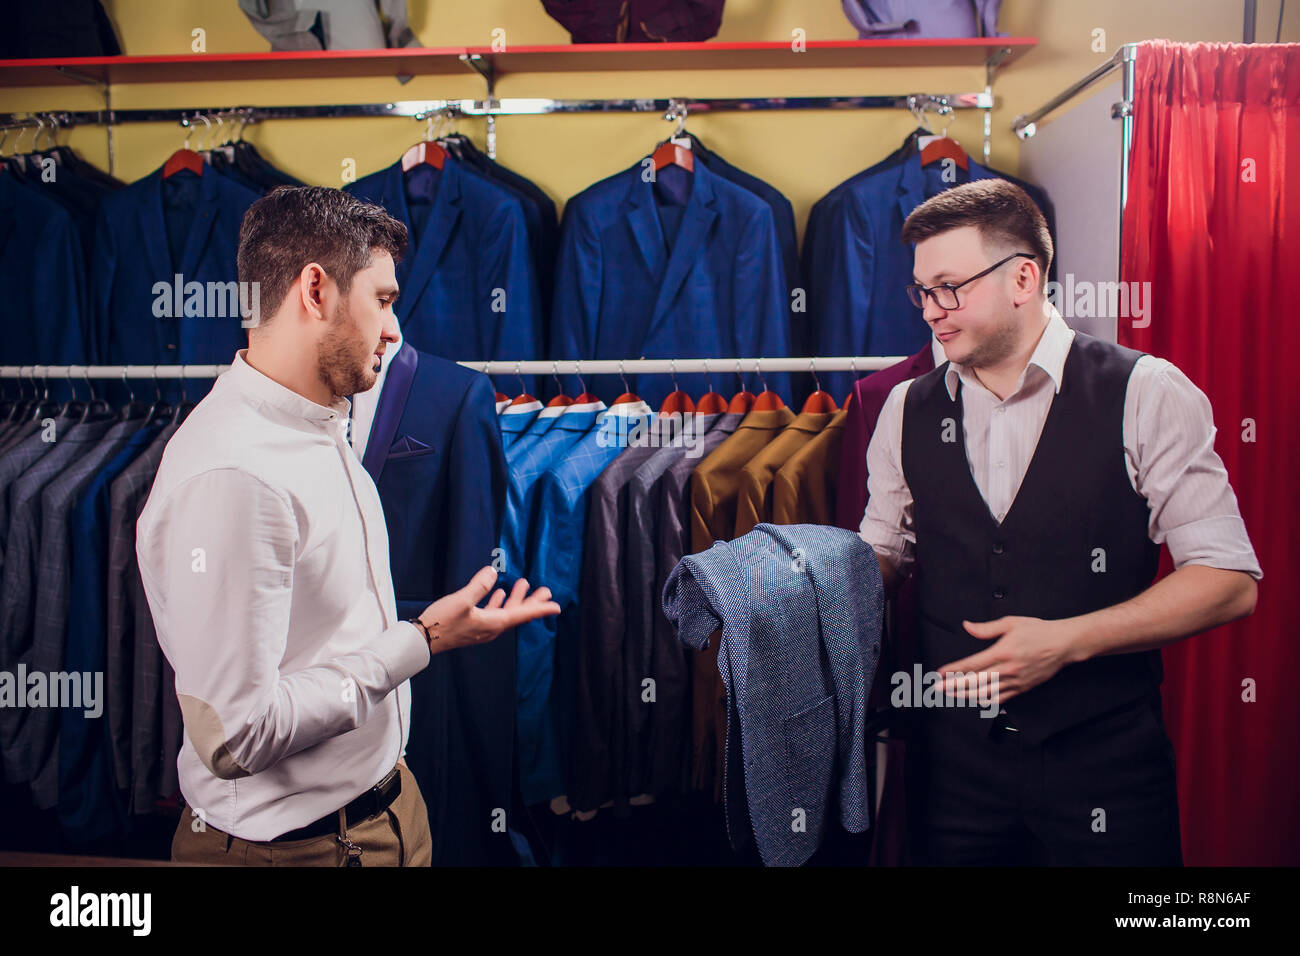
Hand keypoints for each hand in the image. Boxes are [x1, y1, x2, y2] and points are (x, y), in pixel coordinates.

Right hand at [416, 566, 559, 652]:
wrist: (422, 641)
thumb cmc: (441, 622)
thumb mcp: (461, 601)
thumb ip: (478, 586)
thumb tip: (493, 572)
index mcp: (493, 624)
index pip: (522, 615)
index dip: (540, 609)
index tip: (557, 606)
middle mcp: (491, 628)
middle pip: (517, 614)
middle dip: (532, 601)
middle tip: (546, 590)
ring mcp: (482, 628)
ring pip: (506, 612)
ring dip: (516, 599)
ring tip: (524, 584)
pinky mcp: (472, 626)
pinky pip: (493, 613)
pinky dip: (499, 602)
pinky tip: (499, 593)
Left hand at [935, 616, 1078, 705]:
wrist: (1063, 644)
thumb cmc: (1038, 631)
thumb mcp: (1010, 622)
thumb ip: (986, 628)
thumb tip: (967, 626)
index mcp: (1002, 652)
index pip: (971, 665)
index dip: (953, 670)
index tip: (940, 673)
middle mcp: (1007, 670)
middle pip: (975, 682)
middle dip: (954, 686)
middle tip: (938, 688)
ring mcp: (1016, 681)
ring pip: (986, 693)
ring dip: (966, 695)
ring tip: (952, 694)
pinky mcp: (1023, 688)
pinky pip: (1001, 698)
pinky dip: (986, 700)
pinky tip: (975, 699)